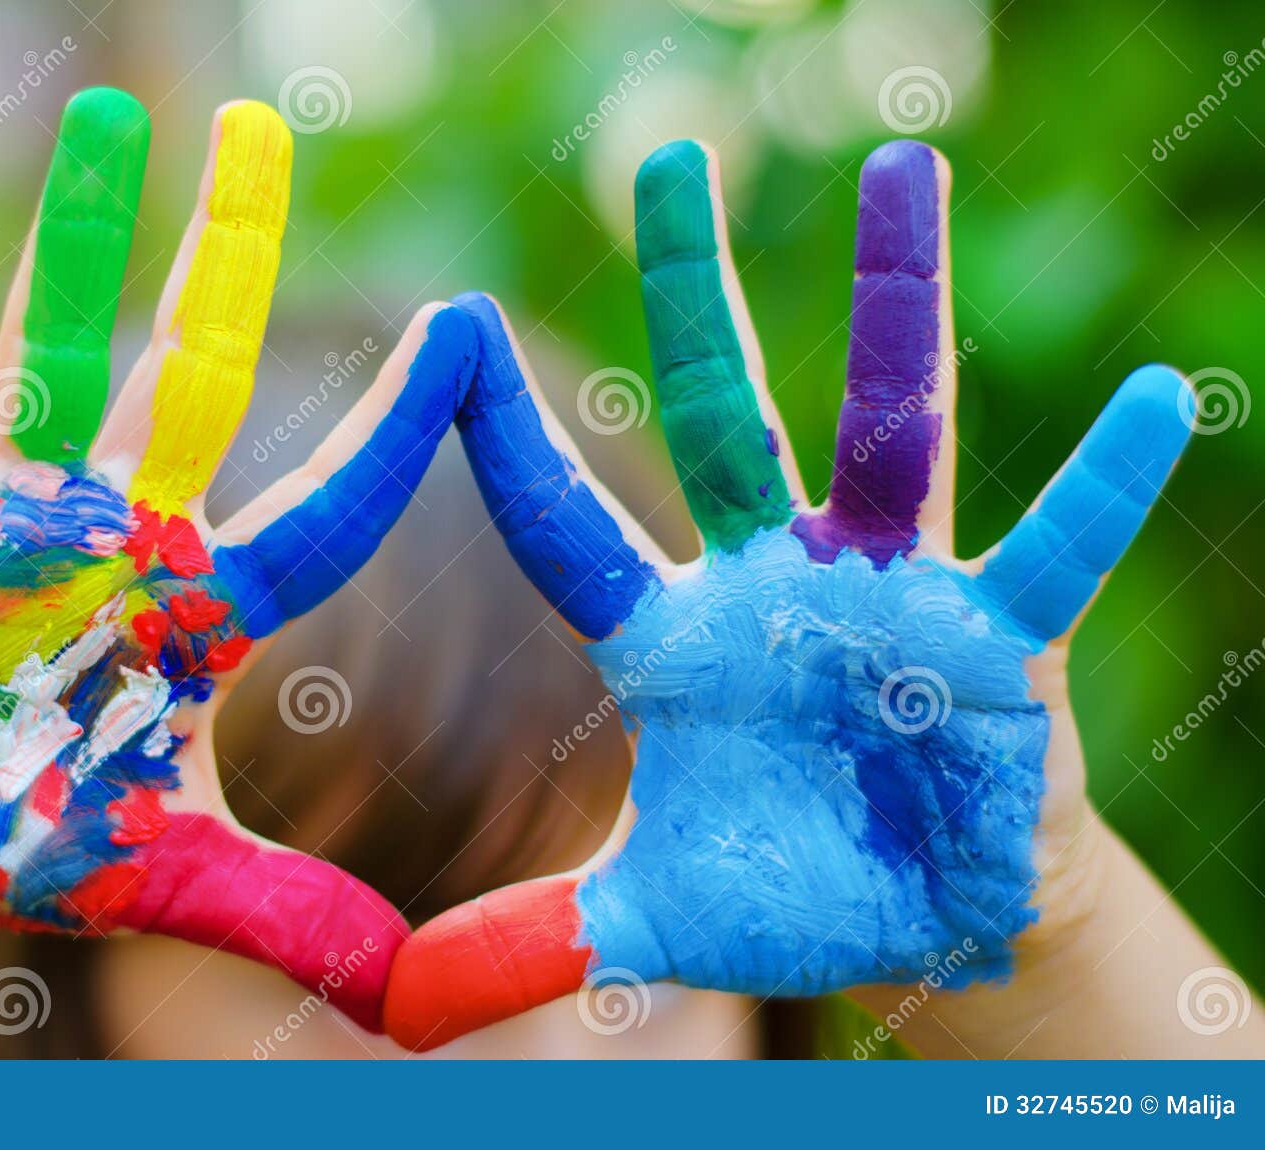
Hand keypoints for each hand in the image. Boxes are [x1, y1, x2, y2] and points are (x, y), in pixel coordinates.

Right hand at [0, 89, 474, 1033]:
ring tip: (103, 118)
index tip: (467, 327)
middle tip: (269, 126)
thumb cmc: (29, 837)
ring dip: (69, 243)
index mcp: (201, 602)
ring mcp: (8, 519)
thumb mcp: (167, 877)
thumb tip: (401, 999)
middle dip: (226, 254)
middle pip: (189, 371)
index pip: (326, 501)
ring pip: (46, 358)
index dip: (395, 426)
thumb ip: (280, 916)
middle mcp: (117, 532)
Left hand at [383, 138, 1193, 1049]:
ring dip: (896, 303)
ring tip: (901, 169)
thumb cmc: (784, 897)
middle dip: (689, 290)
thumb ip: (534, 943)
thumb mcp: (655, 922)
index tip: (446, 331)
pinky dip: (1103, 485)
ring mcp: (887, 589)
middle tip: (661, 155)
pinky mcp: (999, 631)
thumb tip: (398, 1010)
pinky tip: (1157, 398)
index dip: (507, 443)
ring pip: (889, 426)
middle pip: (720, 412)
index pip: (568, 523)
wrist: (916, 917)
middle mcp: (772, 579)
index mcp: (672, 637)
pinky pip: (1055, 546)